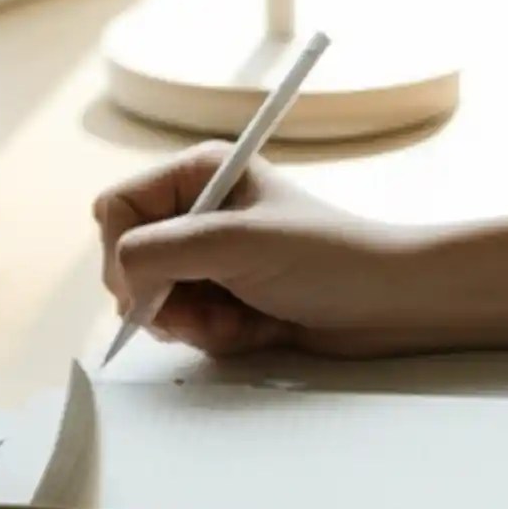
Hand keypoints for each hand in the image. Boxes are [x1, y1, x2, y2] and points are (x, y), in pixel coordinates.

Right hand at [94, 142, 418, 356]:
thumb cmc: (327, 258)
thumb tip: (120, 280)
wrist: (389, 304)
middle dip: (162, 297)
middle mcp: (199, 210)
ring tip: (238, 320)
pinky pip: (186, 324)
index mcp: (199, 173)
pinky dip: (212, 335)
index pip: (117, 209)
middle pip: (129, 260)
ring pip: (155, 300)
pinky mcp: (226, 296)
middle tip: (204, 311)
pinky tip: (254, 330)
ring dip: (190, 322)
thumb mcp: (235, 244)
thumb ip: (160, 252)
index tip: (146, 291)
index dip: (121, 254)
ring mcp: (211, 257)